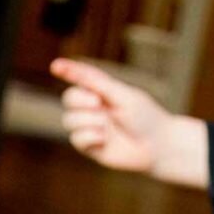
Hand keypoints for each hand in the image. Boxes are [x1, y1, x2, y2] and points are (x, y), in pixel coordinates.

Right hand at [50, 58, 208, 187]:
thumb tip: (70, 66)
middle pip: (69, 99)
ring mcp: (90, 128)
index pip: (79, 79)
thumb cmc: (145, 116)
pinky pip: (76, 139)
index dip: (67, 72)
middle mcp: (93, 109)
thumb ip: (95, 82)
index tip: (55, 66)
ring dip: (88, 121)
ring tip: (107, 127)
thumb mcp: (121, 94)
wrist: (158, 147)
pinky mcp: (90, 147)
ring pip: (69, 120)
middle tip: (98, 104)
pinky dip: (89, 137)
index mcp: (102, 92)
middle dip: (80, 100)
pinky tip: (104, 140)